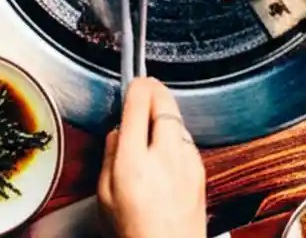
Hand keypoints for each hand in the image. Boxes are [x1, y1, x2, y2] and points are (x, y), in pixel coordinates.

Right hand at [98, 78, 205, 237]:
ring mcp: (187, 160)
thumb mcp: (105, 195)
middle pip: (165, 101)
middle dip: (154, 90)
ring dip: (165, 112)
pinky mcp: (200, 168)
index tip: (131, 83)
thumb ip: (109, 156)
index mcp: (134, 160)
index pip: (138, 102)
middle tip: (144, 89)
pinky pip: (186, 138)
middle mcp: (164, 155)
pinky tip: (165, 147)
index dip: (135, 86)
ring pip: (178, 118)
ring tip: (151, 120)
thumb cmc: (135, 231)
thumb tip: (117, 131)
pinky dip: (175, 133)